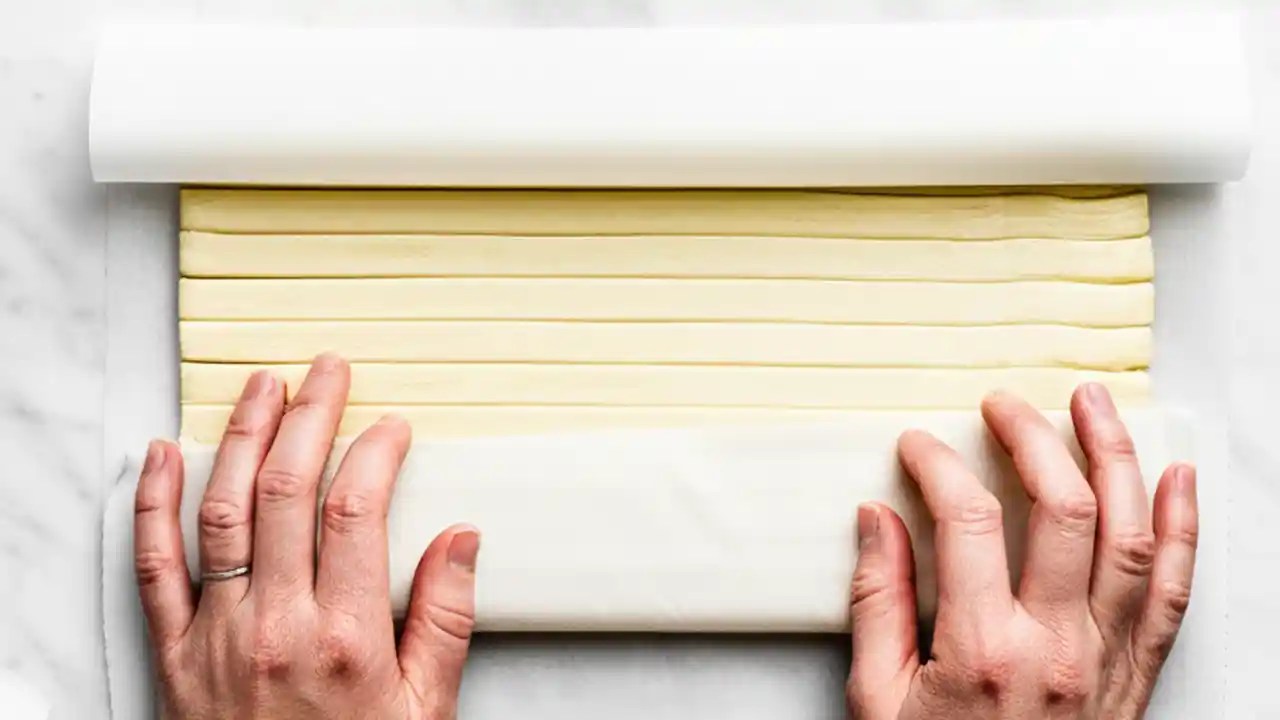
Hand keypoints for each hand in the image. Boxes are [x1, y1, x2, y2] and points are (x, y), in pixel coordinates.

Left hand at [133, 354, 478, 718]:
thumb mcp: (427, 709)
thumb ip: (446, 620)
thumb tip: (462, 538)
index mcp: (347, 637)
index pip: (355, 510)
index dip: (374, 451)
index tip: (389, 427)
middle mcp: (276, 625)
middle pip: (289, 492)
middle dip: (310, 417)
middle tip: (328, 373)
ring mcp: (217, 635)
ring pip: (223, 510)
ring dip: (242, 438)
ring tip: (262, 388)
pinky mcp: (174, 651)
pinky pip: (153, 564)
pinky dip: (151, 502)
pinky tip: (162, 456)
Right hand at [848, 385, 1197, 718]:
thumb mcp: (878, 700)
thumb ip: (877, 603)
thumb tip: (876, 521)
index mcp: (984, 649)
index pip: (967, 519)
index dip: (939, 464)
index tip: (920, 447)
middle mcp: (1058, 646)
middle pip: (1062, 508)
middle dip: (1032, 436)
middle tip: (1003, 405)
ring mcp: (1108, 658)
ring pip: (1131, 535)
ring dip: (1115, 457)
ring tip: (1092, 405)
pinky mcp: (1137, 673)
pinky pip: (1175, 590)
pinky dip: (1182, 528)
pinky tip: (1174, 480)